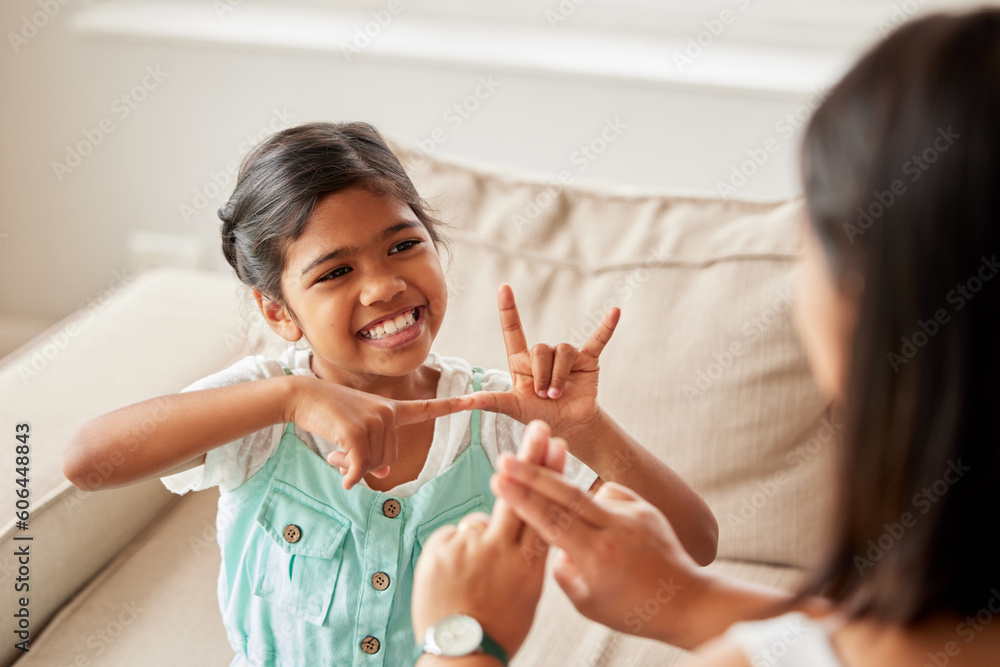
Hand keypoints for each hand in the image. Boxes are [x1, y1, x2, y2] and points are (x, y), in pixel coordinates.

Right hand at [287, 376, 471, 489]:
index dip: (453, 406)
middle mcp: (388, 413)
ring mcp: (374, 420)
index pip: (427, 408)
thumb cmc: (330, 414)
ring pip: (374, 466)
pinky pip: (359, 467)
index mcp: (392, 409)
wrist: (303, 396)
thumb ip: (375, 448)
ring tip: (336, 453)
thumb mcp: (357, 430)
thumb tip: (383, 473)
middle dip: (366, 465)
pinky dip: (349, 476)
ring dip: (353, 468)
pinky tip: (341, 475)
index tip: (477, 400)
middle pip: (389, 459)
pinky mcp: (356, 431)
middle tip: (342, 456)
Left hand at [413, 421, 564, 658]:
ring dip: (479, 541)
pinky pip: (454, 536)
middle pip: (520, 494)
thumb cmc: (498, 627)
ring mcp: (471, 547)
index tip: (558, 446)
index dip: (552, 475)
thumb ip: (528, 557)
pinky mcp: (442, 548)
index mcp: (531, 563)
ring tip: (474, 580)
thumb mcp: (528, 594)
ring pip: (481, 521)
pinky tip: (454, 579)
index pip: (545, 509)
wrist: (460, 654)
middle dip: (530, 458)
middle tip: (538, 427)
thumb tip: (529, 527)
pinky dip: (455, 551)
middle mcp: (504, 550)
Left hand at [465, 284, 619, 436]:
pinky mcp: (588, 360)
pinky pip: (598, 340)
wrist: (568, 426)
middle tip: (543, 395)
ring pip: (563, 350)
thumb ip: (490, 401)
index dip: (508, 309)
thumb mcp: (512, 408)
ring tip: (557, 395)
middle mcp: (544, 354)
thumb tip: (463, 402)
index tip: (503, 287)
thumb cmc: (538, 414)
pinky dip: (606, 327)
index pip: (513, 330)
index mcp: (522, 361)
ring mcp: (567, 356)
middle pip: (541, 348)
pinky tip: (615, 312)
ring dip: (559, 375)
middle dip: (542, 373)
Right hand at [491, 457, 706, 644]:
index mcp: (598, 555)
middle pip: (566, 493)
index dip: (522, 499)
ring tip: (572, 520)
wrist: (686, 601)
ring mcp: (633, 514)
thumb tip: (550, 540)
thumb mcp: (587, 603)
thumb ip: (562, 570)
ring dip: (566, 495)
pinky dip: (597, 506)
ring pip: (587, 494)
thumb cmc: (633, 610)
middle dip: (533, 473)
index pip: (550, 521)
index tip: (499, 481)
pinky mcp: (645, 507)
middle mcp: (616, 529)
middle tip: (507, 458)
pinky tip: (602, 525)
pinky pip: (609, 496)